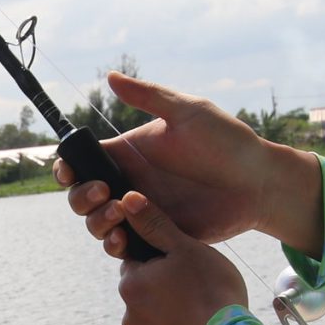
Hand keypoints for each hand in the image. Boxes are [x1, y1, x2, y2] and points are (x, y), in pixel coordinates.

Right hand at [55, 72, 323, 255]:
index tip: (68, 170)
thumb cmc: (227, 142)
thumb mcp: (188, 113)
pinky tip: (123, 239)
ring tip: (120, 213)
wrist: (257, 184)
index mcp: (129, 154)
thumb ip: (149, 97)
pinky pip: (124, 247)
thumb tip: (110, 77)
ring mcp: (141, 213)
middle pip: (82, 196)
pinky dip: (114, 245)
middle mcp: (129, 184)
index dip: (66, 167)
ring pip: (97, 224)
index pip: (83, 161)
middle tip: (106, 192)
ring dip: (96, 221)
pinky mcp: (156, 237)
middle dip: (81, 197)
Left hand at [110, 194, 247, 324]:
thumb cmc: (211, 293)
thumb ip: (156, 225)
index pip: (138, 261)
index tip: (185, 263)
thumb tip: (127, 199)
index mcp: (132, 283)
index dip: (163, 258)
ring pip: (158, 319)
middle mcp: (130, 316)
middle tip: (200, 286)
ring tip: (206, 310)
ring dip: (175, 314)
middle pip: (147, 291)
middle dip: (167, 287)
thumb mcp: (186, 249)